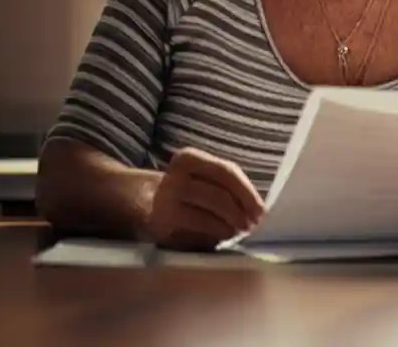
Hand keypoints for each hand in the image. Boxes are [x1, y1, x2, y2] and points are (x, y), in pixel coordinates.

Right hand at [146, 147, 265, 250]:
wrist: (135, 198)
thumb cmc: (184, 185)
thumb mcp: (202, 173)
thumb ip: (229, 184)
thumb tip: (258, 210)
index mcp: (187, 159)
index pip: (226, 172)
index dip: (247, 194)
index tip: (261, 211)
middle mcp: (172, 179)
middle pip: (218, 197)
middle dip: (239, 215)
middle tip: (251, 226)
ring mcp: (162, 205)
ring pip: (206, 220)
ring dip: (227, 229)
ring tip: (235, 232)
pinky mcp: (158, 229)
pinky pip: (192, 237)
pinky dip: (210, 239)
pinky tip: (217, 238)